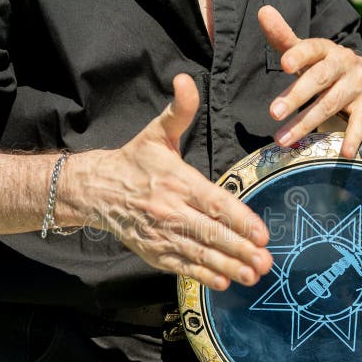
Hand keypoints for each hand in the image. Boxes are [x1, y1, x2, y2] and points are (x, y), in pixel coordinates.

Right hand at [65, 74, 272, 290]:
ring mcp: (161, 234)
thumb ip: (179, 110)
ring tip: (253, 276)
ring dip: (228, 266)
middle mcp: (170, 210)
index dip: (239, 219)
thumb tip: (186, 79)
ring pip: (199, 253)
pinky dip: (203, 275)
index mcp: (176, 181)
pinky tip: (224, 282)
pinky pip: (182, 266)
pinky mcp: (154, 252)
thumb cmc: (134, 161)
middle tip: (266, 262)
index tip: (262, 233)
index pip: (213, 203)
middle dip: (240, 249)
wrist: (95, 190)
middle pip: (209, 233)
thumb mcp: (157, 132)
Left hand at [258, 5, 361, 158]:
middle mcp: (344, 63)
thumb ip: (284, 38)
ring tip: (284, 140)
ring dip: (307, 123)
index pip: (312, 48)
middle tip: (274, 113)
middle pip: (319, 78)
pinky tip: (344, 153)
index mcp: (326, 49)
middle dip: (296, 96)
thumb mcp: (307, 54)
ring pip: (331, 103)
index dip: (299, 54)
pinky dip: (353, 137)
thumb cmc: (326, 68)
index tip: (284, 64)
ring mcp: (358, 84)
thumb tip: (262, 10)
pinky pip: (361, 121)